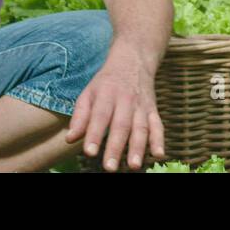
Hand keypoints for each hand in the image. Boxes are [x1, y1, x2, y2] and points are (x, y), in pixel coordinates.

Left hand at [66, 49, 164, 170]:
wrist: (133, 61)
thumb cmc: (106, 83)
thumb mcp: (89, 93)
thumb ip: (80, 116)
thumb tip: (70, 139)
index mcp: (106, 94)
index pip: (99, 116)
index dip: (94, 134)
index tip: (89, 152)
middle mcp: (125, 100)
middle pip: (121, 125)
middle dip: (115, 147)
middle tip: (109, 168)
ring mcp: (141, 106)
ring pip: (141, 128)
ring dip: (138, 148)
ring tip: (134, 166)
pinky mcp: (153, 110)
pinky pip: (158, 126)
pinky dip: (160, 140)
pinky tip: (159, 155)